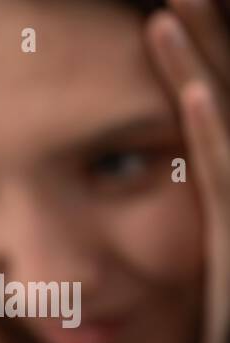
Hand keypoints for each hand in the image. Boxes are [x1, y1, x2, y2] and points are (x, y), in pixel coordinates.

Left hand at [147, 0, 229, 342]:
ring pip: (226, 122)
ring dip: (204, 61)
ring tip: (172, 6)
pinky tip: (186, 91)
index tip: (170, 9)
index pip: (220, 107)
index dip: (205, 54)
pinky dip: (210, 132)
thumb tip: (181, 156)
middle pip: (228, 96)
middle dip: (210, 35)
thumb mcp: (214, 264)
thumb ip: (208, 208)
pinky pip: (227, 182)